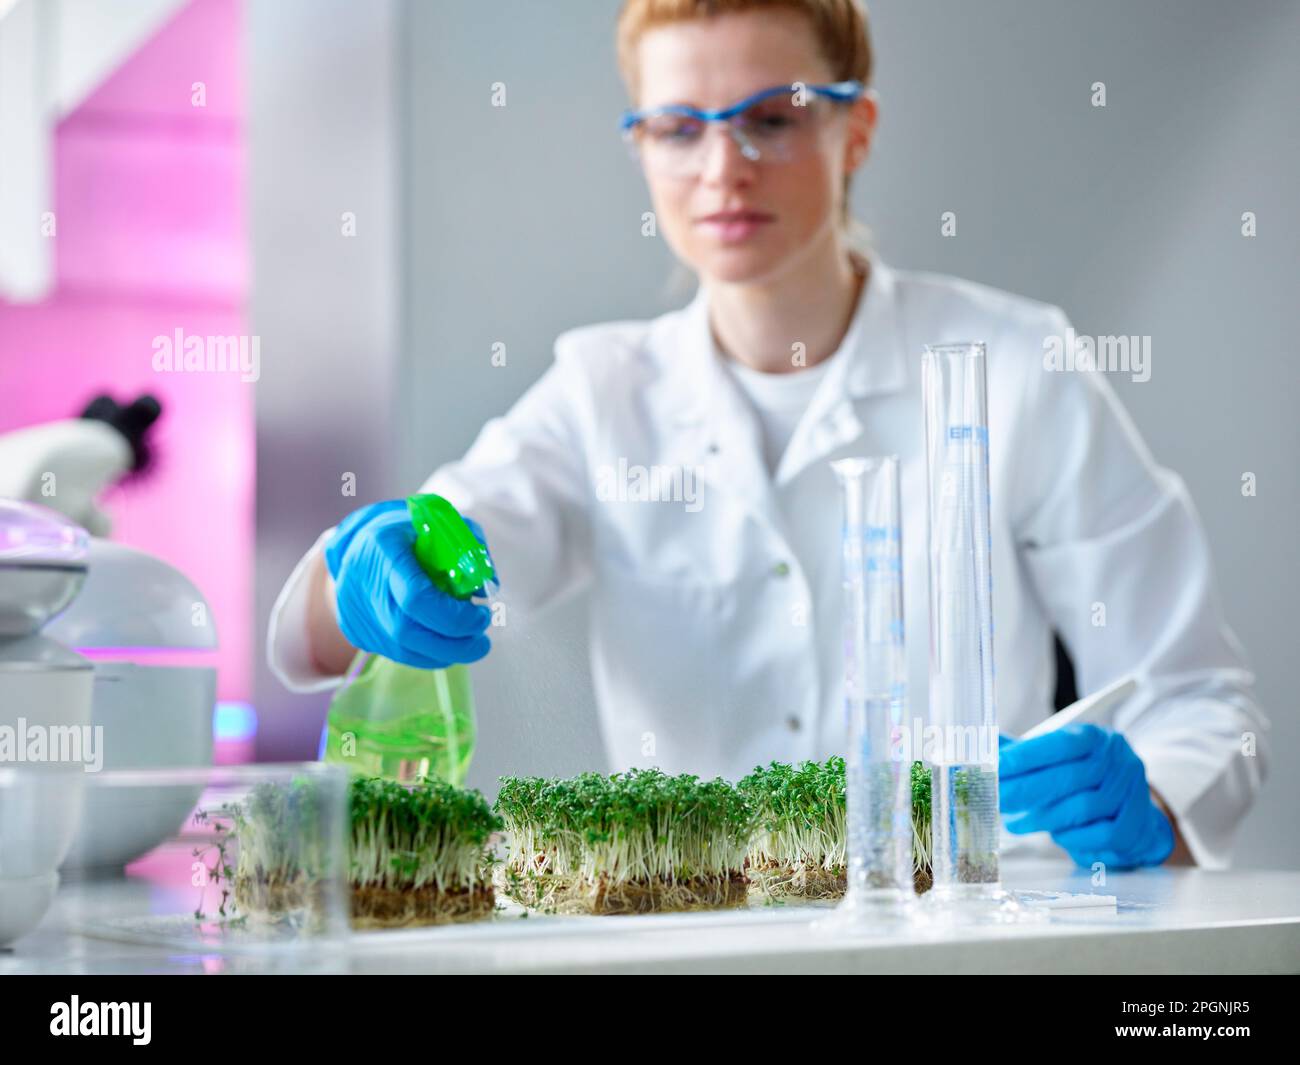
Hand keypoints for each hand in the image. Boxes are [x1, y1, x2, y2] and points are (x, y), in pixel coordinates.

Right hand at [324, 499, 492, 668]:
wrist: (363, 542)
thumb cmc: (412, 532)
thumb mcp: (447, 525)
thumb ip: (471, 551)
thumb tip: (487, 588)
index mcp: (384, 548)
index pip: (415, 596)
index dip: (454, 615)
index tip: (482, 615)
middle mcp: (362, 583)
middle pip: (406, 632)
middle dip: (454, 645)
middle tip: (482, 642)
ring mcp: (355, 611)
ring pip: (402, 651)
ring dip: (444, 653)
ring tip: (470, 644)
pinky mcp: (357, 631)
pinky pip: (396, 653)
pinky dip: (427, 654)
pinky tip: (445, 645)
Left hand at [999, 724, 1173, 868]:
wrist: (1130, 809)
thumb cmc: (1082, 781)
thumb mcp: (1056, 758)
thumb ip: (1021, 754)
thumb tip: (981, 748)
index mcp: (1096, 737)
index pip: (1061, 743)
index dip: (1027, 755)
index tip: (998, 766)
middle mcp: (1118, 760)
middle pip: (1067, 778)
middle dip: (1026, 792)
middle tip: (999, 801)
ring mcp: (1132, 792)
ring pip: (1081, 808)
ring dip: (1043, 819)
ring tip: (1017, 823)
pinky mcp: (1137, 823)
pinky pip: (1100, 834)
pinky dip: (1073, 837)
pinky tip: (1056, 835)